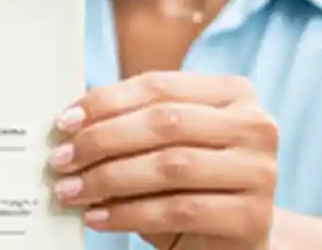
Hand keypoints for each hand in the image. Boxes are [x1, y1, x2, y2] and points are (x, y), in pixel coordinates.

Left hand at [48, 72, 277, 249]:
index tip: (65, 122)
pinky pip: (179, 210)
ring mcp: (261, 171)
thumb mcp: (164, 147)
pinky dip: (129, 214)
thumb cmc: (191, 186)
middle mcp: (255, 125)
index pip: (159, 86)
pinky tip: (98, 218)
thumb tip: (70, 122)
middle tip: (61, 159)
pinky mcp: (253, 216)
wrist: (236, 241)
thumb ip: (131, 125)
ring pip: (170, 166)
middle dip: (102, 140)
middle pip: (164, 123)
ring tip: (71, 190)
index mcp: (232, 93)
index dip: (106, 101)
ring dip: (109, 179)